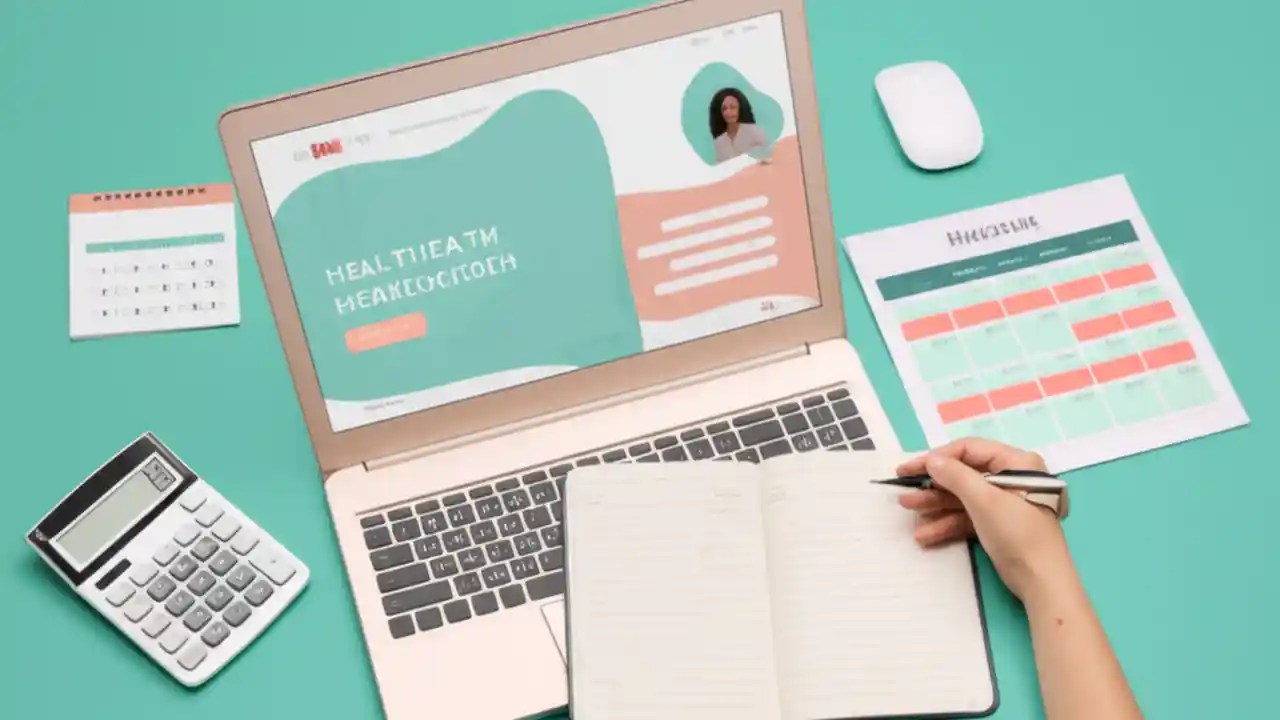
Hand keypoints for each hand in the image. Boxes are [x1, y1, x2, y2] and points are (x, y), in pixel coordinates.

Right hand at [896, 438, 1074, 602]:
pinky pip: (967, 517)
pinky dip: (947, 524)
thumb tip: (931, 459)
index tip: (910, 470)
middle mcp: (1010, 478)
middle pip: (963, 475)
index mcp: (1016, 463)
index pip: (969, 450)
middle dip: (933, 486)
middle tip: (904, 493)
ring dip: (935, 506)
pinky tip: (925, 535)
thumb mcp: (984, 501)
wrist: (1042, 582)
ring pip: (962, 498)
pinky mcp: (997, 524)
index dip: (938, 458)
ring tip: (909, 513)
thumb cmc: (1018, 534)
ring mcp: (1004, 503)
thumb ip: (955, 476)